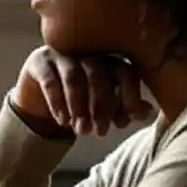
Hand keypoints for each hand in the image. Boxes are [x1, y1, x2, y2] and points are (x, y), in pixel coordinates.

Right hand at [12, 47, 153, 136]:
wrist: (39, 102)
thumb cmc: (80, 103)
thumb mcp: (105, 108)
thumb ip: (125, 109)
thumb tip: (147, 112)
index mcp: (110, 60)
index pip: (126, 72)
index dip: (127, 97)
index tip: (122, 123)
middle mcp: (88, 53)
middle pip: (99, 75)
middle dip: (101, 107)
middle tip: (99, 133)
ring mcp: (62, 55)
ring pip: (74, 77)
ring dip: (79, 107)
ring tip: (80, 131)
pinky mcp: (39, 62)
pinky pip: (50, 81)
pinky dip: (57, 104)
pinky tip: (62, 121)